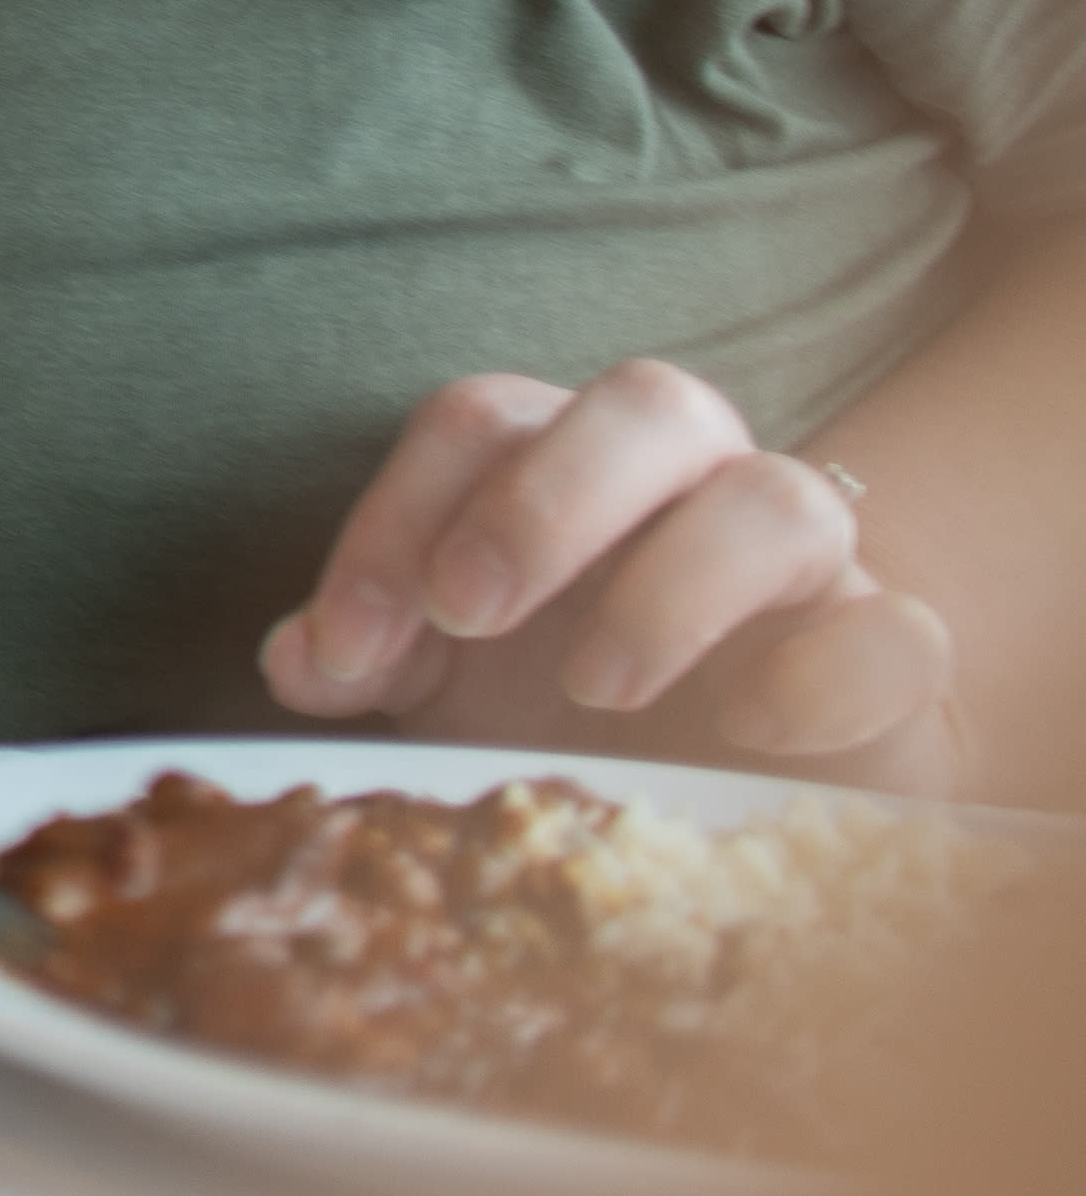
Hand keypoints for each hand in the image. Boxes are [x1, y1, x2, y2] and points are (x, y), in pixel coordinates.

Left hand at [260, 358, 952, 759]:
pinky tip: (749, 734)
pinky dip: (829, 672)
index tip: (346, 646)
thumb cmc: (554, 710)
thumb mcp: (437, 684)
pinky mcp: (892, 657)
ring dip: (677, 586)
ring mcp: (805, 565)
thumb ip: (361, 657)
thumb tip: (296, 659)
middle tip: (470, 614)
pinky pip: (899, 631)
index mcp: (562, 462)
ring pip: (784, 497)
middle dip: (547, 500)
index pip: (479, 423)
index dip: (396, 520)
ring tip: (594, 688)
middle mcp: (690, 482)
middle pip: (649, 402)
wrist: (724, 793)